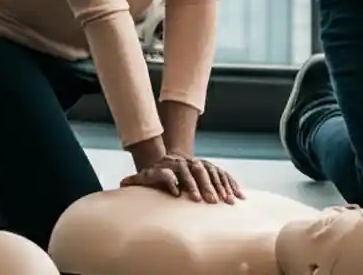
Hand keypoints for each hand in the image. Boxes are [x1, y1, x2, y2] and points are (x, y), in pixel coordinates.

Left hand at [120, 153, 243, 204]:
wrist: (169, 161)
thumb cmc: (155, 175)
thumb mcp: (144, 176)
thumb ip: (135, 180)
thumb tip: (123, 183)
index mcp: (171, 164)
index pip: (177, 173)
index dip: (181, 183)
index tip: (184, 196)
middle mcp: (187, 162)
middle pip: (197, 172)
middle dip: (204, 186)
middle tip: (210, 202)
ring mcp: (200, 164)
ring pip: (212, 172)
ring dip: (221, 186)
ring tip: (227, 201)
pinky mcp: (211, 168)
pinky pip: (223, 175)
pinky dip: (232, 184)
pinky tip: (239, 196)